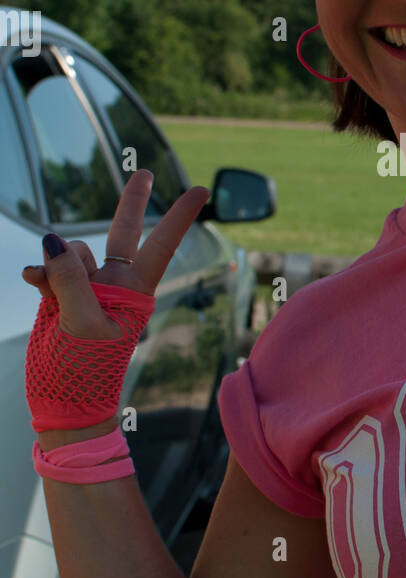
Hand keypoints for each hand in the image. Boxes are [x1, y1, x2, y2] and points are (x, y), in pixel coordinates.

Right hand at [23, 170, 210, 442]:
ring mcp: (89, 290)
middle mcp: (115, 285)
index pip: (160, 244)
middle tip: (147, 173)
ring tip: (51, 297)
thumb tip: (55, 241)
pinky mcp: (62, 299)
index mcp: (134, 291)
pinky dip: (40, 274)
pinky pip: (50, 271)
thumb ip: (69, 280)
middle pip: (124, 234)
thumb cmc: (84, 372)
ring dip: (57, 265)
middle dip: (132, 204)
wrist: (63, 404)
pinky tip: (31, 282)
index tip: (202, 190)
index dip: (179, 215)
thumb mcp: (80, 324)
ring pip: (73, 254)